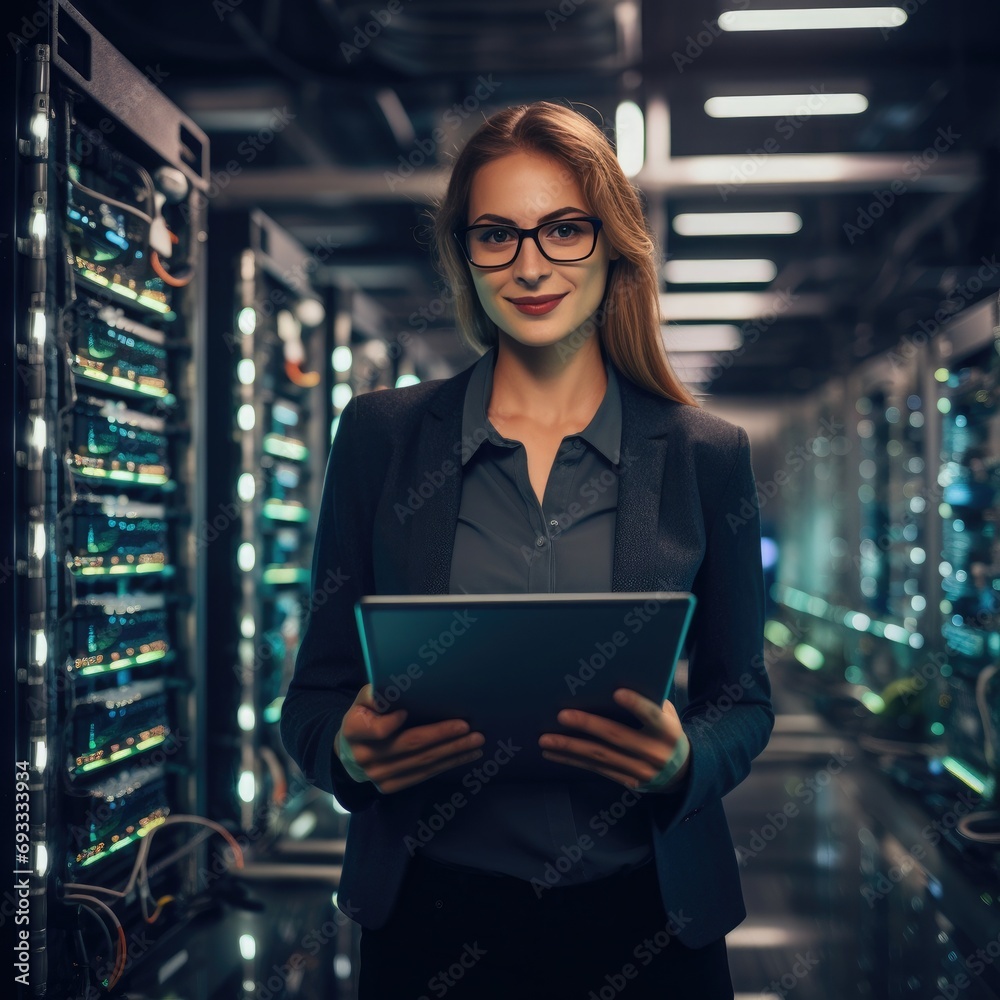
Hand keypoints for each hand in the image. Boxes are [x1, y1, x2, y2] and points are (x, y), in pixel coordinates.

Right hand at [335, 684, 485, 793]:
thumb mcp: (363, 700)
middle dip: (442, 736)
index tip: (407, 712)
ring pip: (422, 763)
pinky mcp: (391, 787)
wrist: (350, 752)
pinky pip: (424, 775)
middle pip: (410, 746)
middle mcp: (365, 756)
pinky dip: (447, 764)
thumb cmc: (364, 716)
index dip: (391, 723)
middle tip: (469, 728)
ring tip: (476, 742)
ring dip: (452, 752)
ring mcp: (379, 775)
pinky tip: (465, 756)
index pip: (376, 729)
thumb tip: (397, 689)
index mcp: (354, 731)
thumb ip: (376, 694)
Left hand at [538, 688, 690, 790]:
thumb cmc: (666, 731)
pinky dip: (572, 760)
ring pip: (600, 756)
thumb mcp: (667, 716)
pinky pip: (595, 768)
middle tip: (562, 715)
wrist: (682, 773)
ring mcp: (638, 770)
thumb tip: (616, 678)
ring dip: (570, 747)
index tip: (617, 692)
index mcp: (667, 731)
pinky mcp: (625, 780)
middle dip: (588, 725)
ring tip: (545, 739)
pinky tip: (552, 752)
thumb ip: (650, 700)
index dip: (636, 704)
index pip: (652, 716)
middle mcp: (653, 752)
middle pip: (617, 737)